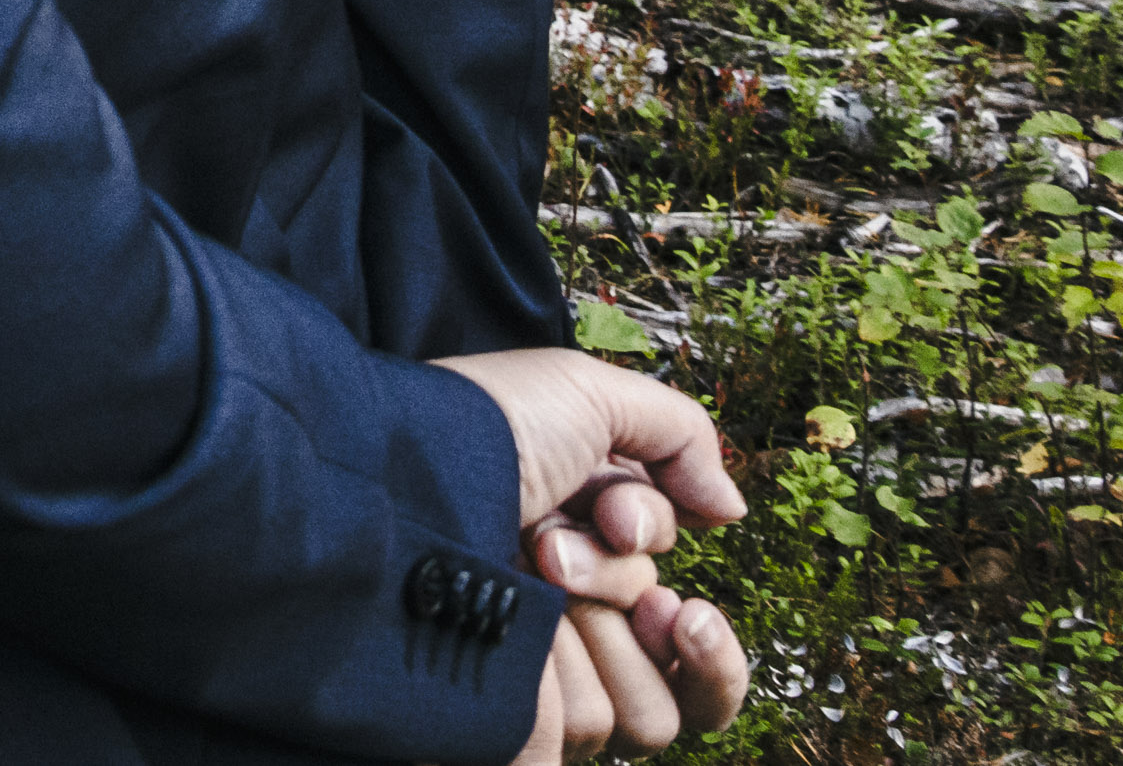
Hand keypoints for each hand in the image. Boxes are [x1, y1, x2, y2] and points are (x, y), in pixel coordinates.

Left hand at [433, 349, 753, 760]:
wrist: (393, 476)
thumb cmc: (478, 429)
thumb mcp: (586, 393)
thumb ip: (680, 438)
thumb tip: (729, 510)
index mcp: (596, 572)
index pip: (691, 642)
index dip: (691, 613)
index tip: (627, 534)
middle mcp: (568, 632)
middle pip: (672, 685)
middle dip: (623, 597)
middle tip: (553, 549)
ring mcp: (532, 684)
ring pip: (635, 719)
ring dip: (588, 632)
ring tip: (521, 570)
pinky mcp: (501, 726)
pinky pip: (570, 745)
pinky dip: (556, 687)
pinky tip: (514, 632)